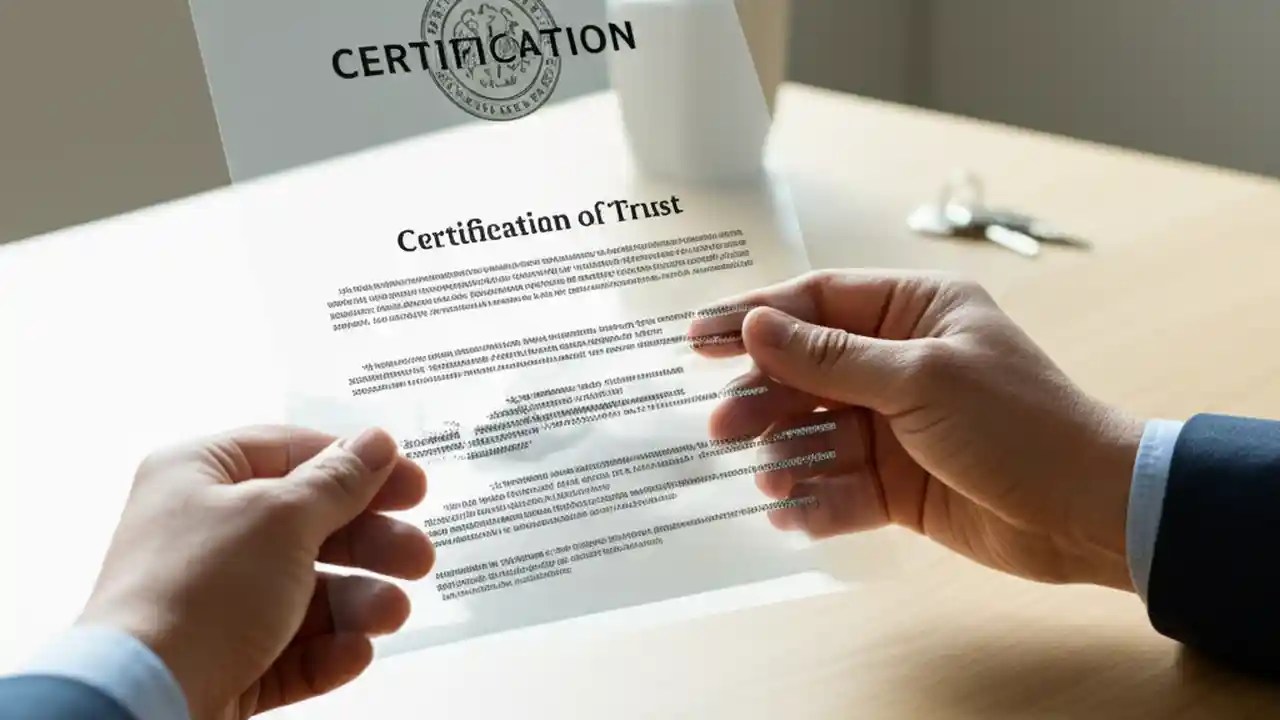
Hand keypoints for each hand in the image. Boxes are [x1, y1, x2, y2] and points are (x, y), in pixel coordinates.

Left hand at [78, 426, 433, 719]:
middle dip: (370, 544)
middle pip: (309, 526)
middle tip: (417, 558)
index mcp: (199, 476)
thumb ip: (338, 481)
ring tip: (390, 614)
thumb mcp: (282, 518)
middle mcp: (203, 533)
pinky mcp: (224, 660)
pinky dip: (327, 649)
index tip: (413, 485)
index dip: (357, 466)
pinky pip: (290, 647)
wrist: (145, 699)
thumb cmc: (201, 591)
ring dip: (358, 602)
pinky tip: (353, 652)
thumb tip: (376, 443)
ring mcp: (212, 601)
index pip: (292, 453)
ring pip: (307, 592)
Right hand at [690, 270, 1141, 589]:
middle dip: (764, 398)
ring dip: (787, 455)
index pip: (817, 305)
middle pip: (807, 372)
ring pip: (817, 433)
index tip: (699, 336)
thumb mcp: (919, 379)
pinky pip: (841, 485)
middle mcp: (900, 363)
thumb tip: (756, 326)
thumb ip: (830, 358)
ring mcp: (897, 426)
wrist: (1087, 512)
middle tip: (723, 425)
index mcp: (914, 312)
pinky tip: (793, 514)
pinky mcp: (898, 483)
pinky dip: (817, 499)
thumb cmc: (1018, 424)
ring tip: (765, 478)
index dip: (755, 319)